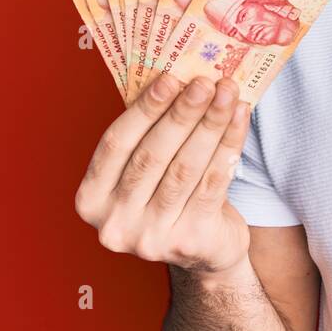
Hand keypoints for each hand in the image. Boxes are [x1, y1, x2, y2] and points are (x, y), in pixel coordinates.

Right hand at [75, 73, 253, 274]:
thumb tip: (177, 78)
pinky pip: (213, 182)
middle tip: (206, 82)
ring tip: (227, 93)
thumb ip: (149, 134)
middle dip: (183, 113)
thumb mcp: (147, 173)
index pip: (116, 145)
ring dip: (210, 124)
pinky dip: (229, 145)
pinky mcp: (188, 241)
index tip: (169, 78)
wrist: (205, 252)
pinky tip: (239, 118)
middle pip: (152, 156)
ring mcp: (150, 237)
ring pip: (185, 168)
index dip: (144, 110)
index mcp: (92, 198)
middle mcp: (114, 222)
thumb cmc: (172, 198)